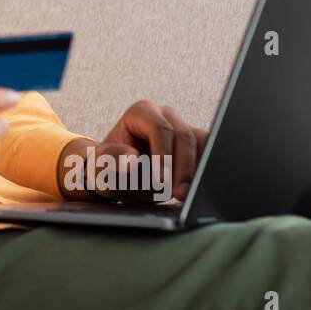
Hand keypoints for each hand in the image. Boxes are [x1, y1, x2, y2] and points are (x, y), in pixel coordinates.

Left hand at [57, 100, 208, 203]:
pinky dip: (205, 173)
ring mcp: (183, 129)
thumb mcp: (100, 166)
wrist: (118, 175)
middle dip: (183, 168)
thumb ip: (112, 160)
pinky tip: (198, 191)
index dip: (163, 154)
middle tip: (179, 194)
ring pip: (202, 145)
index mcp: (142, 112)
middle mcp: (166, 116)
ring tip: (186, 197)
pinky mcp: (196, 145)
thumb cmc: (107, 168)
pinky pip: (210, 155)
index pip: (159, 128)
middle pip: (184, 136)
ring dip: (198, 171)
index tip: (161, 179)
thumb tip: (131, 159)